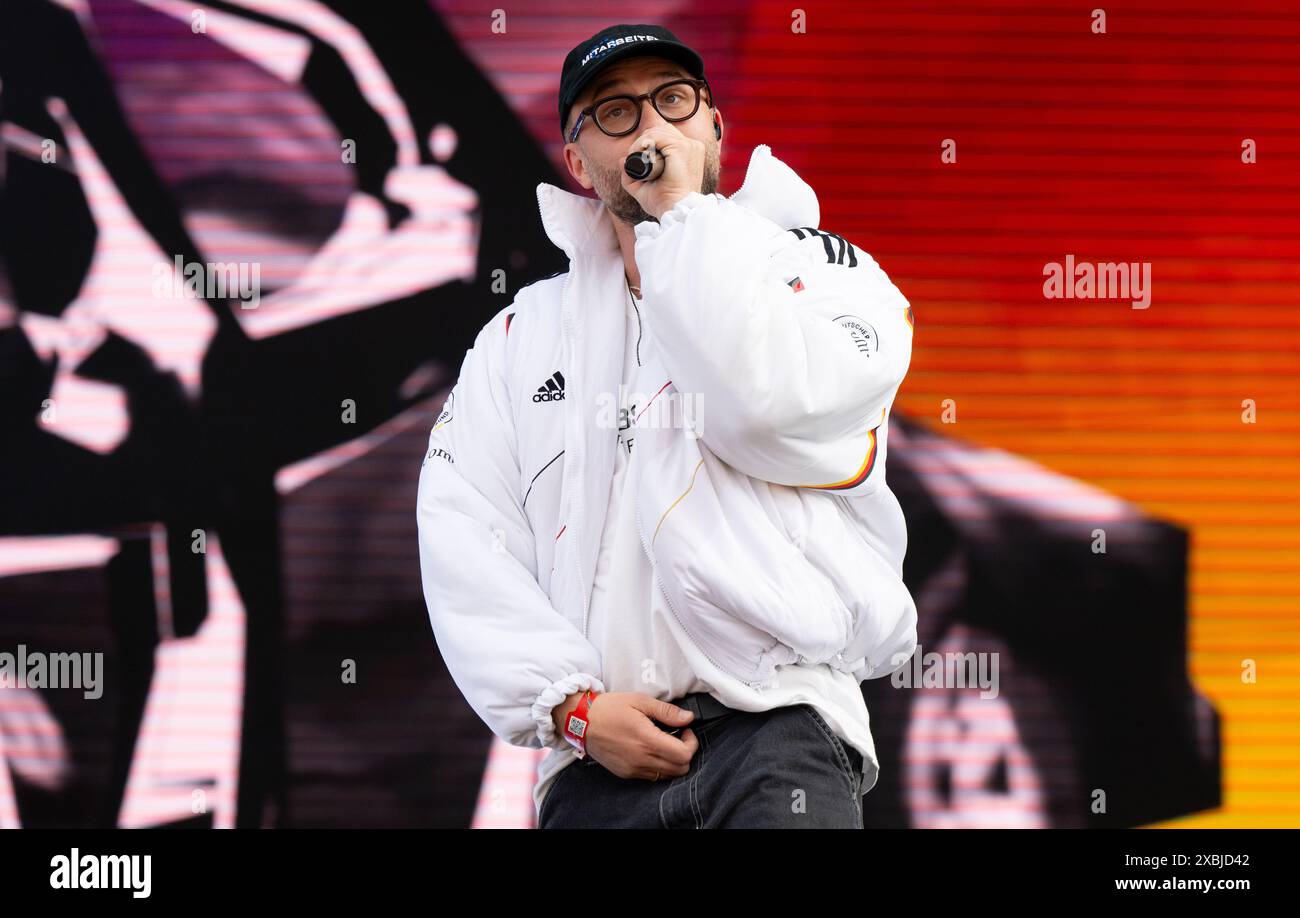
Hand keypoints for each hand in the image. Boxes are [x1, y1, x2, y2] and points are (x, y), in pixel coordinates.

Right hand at [556, 691, 697, 779]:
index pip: (683, 754)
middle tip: (678, 736)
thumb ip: (666, 711)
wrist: (581, 721)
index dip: (691, 743)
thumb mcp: (639, 701)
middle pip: (680, 768)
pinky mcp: (626, 773)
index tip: (685, 730)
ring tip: (664, 743)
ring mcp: (633, 769)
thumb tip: (688, 718)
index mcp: (646, 739)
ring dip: (673, 761)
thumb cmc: (609, 708)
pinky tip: (651, 750)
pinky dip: (659, 767)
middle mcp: (641, 759)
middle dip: (685, 752)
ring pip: (668, 775)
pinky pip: (652, 777)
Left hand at [620, 124, 707, 220]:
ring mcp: (689, 146)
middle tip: (633, 156)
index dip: (649, 141)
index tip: (636, 155)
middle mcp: (692, 147)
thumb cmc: (664, 204)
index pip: (667, 135)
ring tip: (633, 156)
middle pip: (662, 129)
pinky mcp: (682, 148)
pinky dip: (643, 143)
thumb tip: (621, 160)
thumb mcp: (644, 189)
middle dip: (644, 139)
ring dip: (641, 142)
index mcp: (689, 153)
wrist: (675, 212)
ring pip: (658, 131)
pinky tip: (636, 153)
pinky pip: (657, 136)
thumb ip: (631, 176)